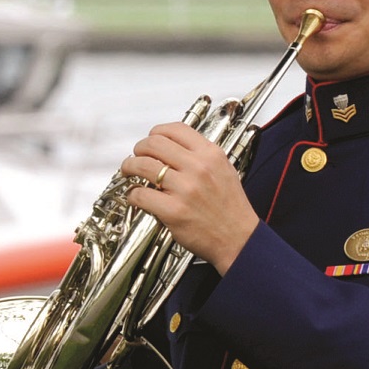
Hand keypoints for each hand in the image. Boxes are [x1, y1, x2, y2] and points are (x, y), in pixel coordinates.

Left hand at [120, 123, 260, 274]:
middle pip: (154, 143)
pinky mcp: (173, 211)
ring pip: (142, 165)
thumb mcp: (223, 170)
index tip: (150, 140)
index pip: (175, 129)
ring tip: (129, 172)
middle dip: (139, 148)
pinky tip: (136, 196)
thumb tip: (171, 148)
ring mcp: (185, 189)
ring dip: (129, 167)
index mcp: (210, 154)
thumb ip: (200, 156)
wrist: (239, 239)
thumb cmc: (230, 208)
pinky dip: (132, 194)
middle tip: (136, 156)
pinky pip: (140, 194)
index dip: (156, 132)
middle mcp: (198, 167)